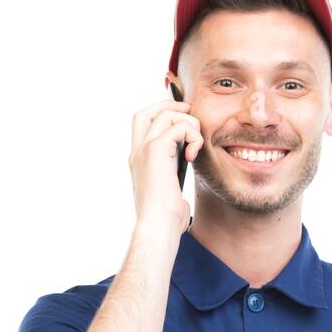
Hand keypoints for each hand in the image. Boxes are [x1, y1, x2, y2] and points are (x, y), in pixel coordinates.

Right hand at [129, 96, 203, 237]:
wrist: (158, 226)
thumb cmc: (165, 220)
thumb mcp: (168, 195)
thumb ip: (171, 182)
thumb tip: (181, 184)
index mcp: (138, 161)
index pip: (142, 125)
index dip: (159, 114)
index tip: (180, 119)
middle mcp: (137, 152)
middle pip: (147, 111)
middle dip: (169, 106)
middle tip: (189, 111)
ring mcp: (144, 149)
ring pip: (166, 114)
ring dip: (188, 124)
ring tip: (195, 146)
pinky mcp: (156, 149)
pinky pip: (180, 127)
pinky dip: (193, 137)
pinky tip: (193, 156)